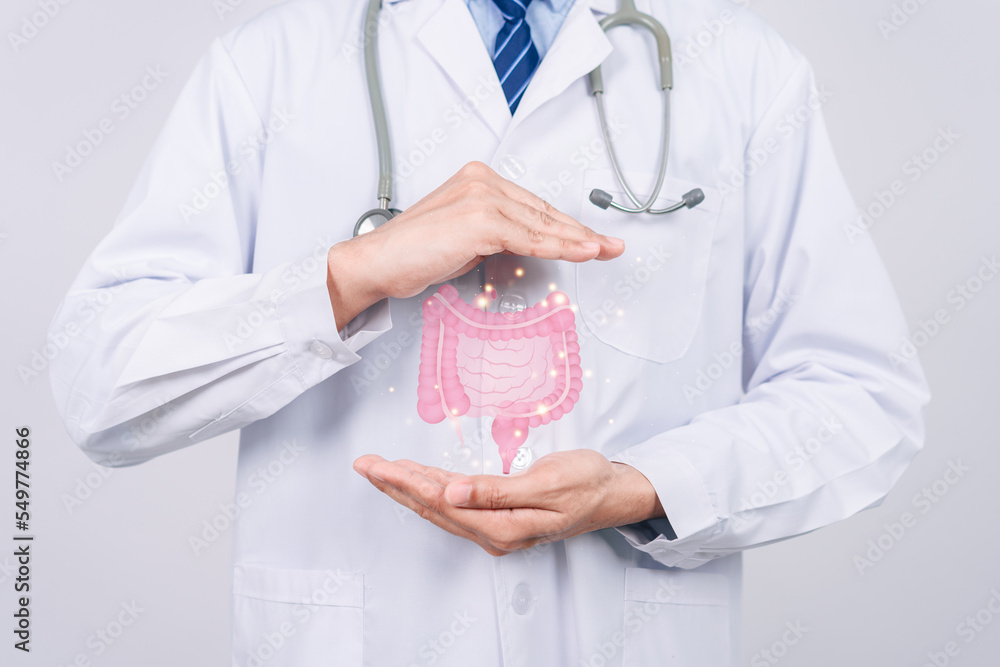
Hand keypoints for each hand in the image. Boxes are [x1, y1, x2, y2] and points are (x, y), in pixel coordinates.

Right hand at [327, 161, 625, 326]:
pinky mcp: (482, 220)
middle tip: (611, 245)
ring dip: (578, 241)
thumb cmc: (412, 254)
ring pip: (542, 225)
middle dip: (580, 232)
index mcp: (478, 179)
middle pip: (543, 212)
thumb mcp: (464, 240)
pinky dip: (560, 247)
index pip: (533, 205)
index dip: (565, 225)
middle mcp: (483, 181)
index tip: (591, 239)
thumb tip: (527, 247)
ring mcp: (483, 197)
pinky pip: (531, 238)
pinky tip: (583, 253)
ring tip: (606, 251)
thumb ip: (496, 235)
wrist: (378, 262)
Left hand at [352, 450, 664, 555]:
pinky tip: (416, 476)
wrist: (615, 493)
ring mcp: (496, 526)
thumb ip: (497, 491)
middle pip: (434, 507)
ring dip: (408, 487)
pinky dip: (431, 486)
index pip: (444, 503)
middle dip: (396, 486)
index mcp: (504, 527)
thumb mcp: (547, 482)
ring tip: (379, 469)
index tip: (381, 467)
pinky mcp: (500, 515)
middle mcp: (494, 532)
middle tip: (364, 465)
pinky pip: (456, 501)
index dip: (409, 484)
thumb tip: (452, 492)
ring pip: (440, 505)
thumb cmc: (588, 482)